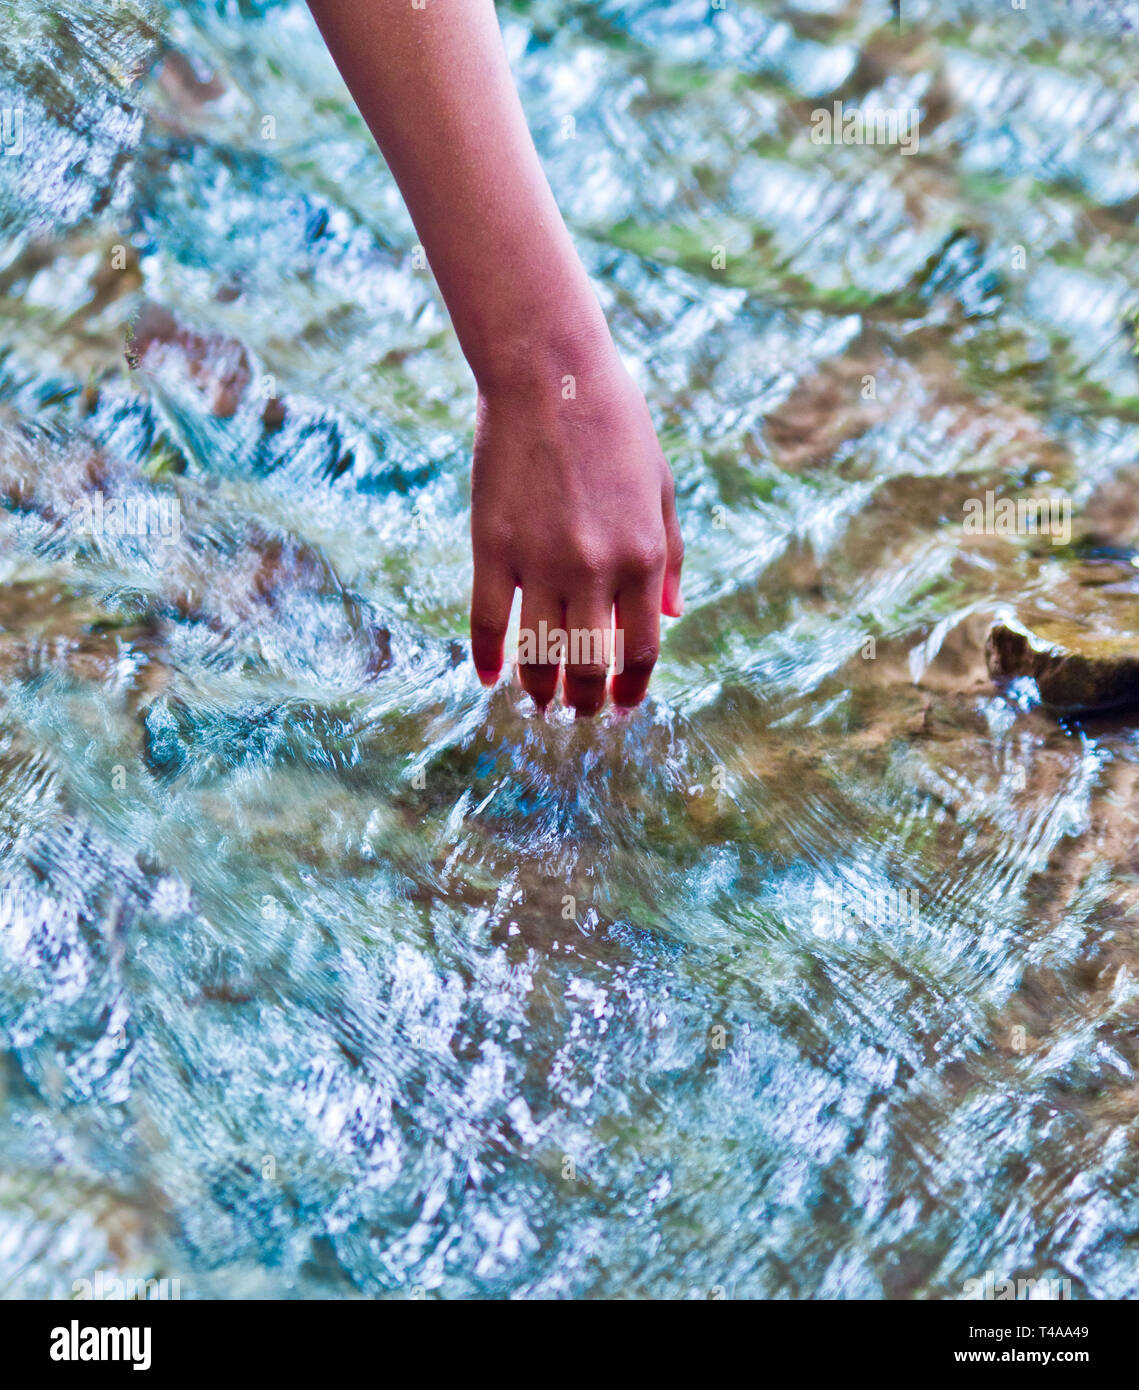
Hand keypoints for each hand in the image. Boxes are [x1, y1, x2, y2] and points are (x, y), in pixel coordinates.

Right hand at [469, 336, 683, 714]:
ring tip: (541, 704)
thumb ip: (672, 558)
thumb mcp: (661, 489)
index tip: (621, 708)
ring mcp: (541, 561)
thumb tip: (673, 619)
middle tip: (578, 713)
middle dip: (586, 702)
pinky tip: (491, 677)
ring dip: (541, 692)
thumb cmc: (615, 425)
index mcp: (643, 557)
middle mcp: (596, 569)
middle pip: (589, 666)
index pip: (640, 651)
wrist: (550, 374)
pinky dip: (489, 658)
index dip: (631, 690)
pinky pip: (489, 621)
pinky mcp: (492, 547)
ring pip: (539, 655)